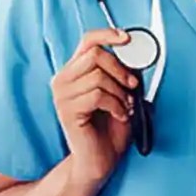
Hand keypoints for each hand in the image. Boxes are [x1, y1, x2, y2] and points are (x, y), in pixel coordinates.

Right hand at [52, 29, 136, 186]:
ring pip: (98, 76)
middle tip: (131, 86)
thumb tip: (133, 55)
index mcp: (75, 71)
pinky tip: (119, 115)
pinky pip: (97, 96)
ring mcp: (62, 96)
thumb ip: (121, 73)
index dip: (108, 34)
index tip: (127, 39)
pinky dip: (116, 105)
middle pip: (95, 55)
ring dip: (120, 92)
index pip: (88, 40)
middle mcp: (63, 80)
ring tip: (124, 107)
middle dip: (121, 70)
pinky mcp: (67, 111)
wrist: (100, 160)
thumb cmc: (109, 128)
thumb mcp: (119, 93)